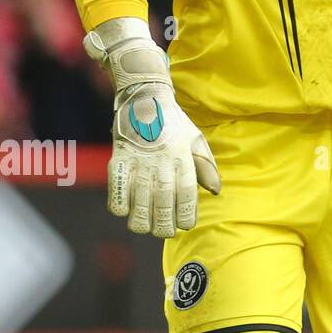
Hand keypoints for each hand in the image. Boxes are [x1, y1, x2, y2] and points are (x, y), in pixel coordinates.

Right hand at [84, 18, 220, 235]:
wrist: (144, 100)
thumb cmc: (174, 124)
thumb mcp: (196, 139)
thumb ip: (206, 166)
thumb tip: (215, 190)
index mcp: (183, 158)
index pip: (187, 194)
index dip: (186, 214)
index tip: (186, 225)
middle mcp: (161, 162)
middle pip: (163, 202)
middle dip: (164, 224)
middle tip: (165, 232)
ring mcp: (139, 162)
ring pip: (139, 202)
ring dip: (142, 220)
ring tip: (146, 228)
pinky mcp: (118, 161)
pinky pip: (116, 190)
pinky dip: (119, 205)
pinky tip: (125, 210)